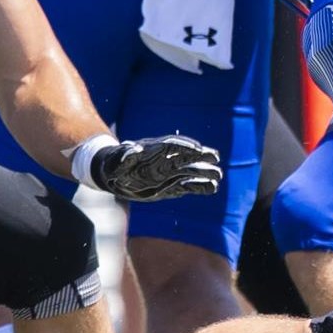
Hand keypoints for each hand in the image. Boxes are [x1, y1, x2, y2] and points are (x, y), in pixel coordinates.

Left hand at [92, 135, 221, 200]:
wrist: (115, 176)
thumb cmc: (114, 164)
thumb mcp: (116, 160)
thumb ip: (126, 156)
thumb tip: (133, 149)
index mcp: (153, 150)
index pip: (172, 145)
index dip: (185, 146)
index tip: (198, 149)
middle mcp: (165, 160)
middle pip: (186, 155)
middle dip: (201, 156)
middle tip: (215, 158)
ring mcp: (170, 172)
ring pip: (191, 170)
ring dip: (204, 172)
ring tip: (218, 175)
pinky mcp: (171, 185)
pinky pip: (188, 185)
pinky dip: (200, 186)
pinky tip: (212, 188)